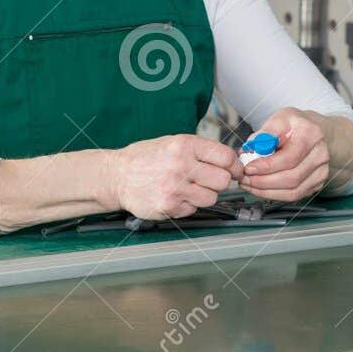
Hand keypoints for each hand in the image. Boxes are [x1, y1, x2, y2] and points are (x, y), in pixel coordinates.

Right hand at [108, 134, 242, 219]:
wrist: (117, 176)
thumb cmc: (146, 158)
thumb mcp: (173, 142)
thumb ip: (201, 150)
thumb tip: (231, 161)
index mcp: (185, 145)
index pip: (226, 157)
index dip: (235, 166)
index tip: (235, 170)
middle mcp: (181, 166)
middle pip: (223, 180)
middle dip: (219, 181)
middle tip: (208, 179)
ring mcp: (175, 188)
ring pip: (211, 197)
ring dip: (204, 194)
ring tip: (188, 187)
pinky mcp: (169, 206)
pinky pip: (194, 209)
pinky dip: (188, 204)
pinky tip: (175, 195)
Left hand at [236, 108, 331, 201]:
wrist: (312, 132)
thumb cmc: (295, 126)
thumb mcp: (278, 119)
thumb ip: (264, 134)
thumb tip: (249, 150)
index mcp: (311, 135)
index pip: (289, 157)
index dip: (267, 166)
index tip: (248, 168)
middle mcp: (320, 155)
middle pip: (292, 178)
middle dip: (263, 181)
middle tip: (244, 178)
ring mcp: (321, 171)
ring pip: (292, 191)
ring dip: (266, 191)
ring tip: (249, 184)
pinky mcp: (317, 183)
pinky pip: (293, 195)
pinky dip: (274, 194)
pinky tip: (260, 188)